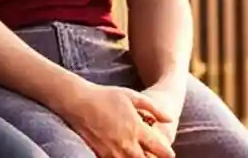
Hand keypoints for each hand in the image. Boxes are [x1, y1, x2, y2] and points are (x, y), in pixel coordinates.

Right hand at [54, 81, 174, 157]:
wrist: (78, 102)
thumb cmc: (105, 96)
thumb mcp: (133, 96)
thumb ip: (154, 109)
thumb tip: (169, 119)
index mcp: (137, 129)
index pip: (160, 150)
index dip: (167, 153)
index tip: (168, 153)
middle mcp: (127, 144)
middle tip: (152, 154)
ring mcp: (113, 151)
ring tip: (136, 153)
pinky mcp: (101, 154)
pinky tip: (122, 154)